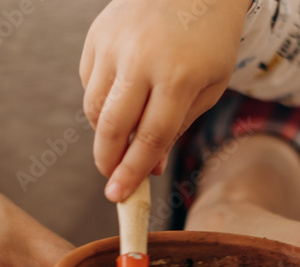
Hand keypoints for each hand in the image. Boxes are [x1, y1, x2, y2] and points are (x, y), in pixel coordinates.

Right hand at [80, 0, 250, 201]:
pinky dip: (101, 101)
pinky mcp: (98, 36)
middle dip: (108, 162)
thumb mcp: (210, 84)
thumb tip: (149, 167)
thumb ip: (179, 126)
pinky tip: (122, 96)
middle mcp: (141, 60)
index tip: (118, 196)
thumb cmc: (208, 38)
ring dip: (104, 134)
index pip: (149, 138)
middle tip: (111, 179)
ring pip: (94, 108)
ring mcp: (114, 45)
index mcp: (178, 76)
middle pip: (112, 128)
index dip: (132, 172)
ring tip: (121, 137)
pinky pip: (90, 83)